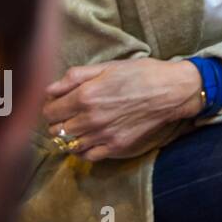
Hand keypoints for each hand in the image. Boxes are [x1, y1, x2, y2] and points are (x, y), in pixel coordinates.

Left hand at [43, 58, 203, 161]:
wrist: (172, 90)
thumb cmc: (142, 73)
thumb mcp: (108, 66)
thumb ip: (75, 76)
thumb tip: (49, 89)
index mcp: (85, 96)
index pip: (49, 111)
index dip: (50, 106)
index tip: (59, 102)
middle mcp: (90, 119)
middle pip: (56, 129)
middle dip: (58, 121)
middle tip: (69, 112)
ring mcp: (103, 135)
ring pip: (69, 144)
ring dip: (69, 136)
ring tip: (78, 125)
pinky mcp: (116, 145)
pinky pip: (88, 156)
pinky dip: (83, 149)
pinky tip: (89, 138)